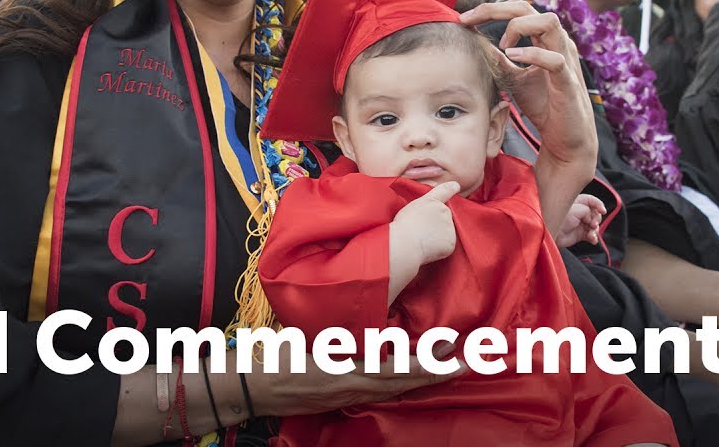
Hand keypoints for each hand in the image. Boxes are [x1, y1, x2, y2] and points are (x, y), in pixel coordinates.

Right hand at [251, 342, 464, 417]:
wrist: (252, 388)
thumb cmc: (275, 357)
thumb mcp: (308, 339)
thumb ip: (339, 334)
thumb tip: (366, 321)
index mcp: (348, 372)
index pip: (398, 371)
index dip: (427, 364)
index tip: (451, 352)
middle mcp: (354, 387)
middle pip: (404, 383)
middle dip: (435, 373)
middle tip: (466, 362)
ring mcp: (348, 395)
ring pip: (395, 389)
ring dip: (422, 379)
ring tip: (448, 367)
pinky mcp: (342, 398)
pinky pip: (380, 392)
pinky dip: (401, 384)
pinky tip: (412, 378)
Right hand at [392, 181, 458, 265]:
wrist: (405, 242)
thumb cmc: (403, 226)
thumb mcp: (411, 207)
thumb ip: (425, 204)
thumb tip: (435, 204)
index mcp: (432, 201)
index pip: (444, 191)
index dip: (451, 188)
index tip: (456, 186)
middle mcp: (444, 211)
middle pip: (444, 218)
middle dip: (437, 224)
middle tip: (421, 230)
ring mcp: (449, 227)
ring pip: (446, 232)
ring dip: (438, 237)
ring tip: (422, 240)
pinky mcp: (451, 242)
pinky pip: (446, 246)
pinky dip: (440, 249)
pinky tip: (428, 248)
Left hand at [459, 0, 593, 168]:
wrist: (565, 137)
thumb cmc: (544, 104)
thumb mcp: (515, 79)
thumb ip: (500, 61)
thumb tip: (477, 44)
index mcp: (545, 39)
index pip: (517, 10)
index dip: (490, 9)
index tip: (464, 20)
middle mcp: (557, 42)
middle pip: (528, 7)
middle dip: (495, 9)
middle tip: (470, 20)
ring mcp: (565, 59)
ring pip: (549, 21)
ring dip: (518, 27)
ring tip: (502, 47)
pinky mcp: (568, 82)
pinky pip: (555, 60)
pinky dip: (532, 54)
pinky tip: (511, 57)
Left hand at [555, 194, 605, 247]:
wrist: (551, 232)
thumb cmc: (561, 218)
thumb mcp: (578, 209)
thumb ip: (588, 210)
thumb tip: (592, 219)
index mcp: (578, 202)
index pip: (592, 201)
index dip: (599, 205)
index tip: (603, 211)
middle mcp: (580, 212)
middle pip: (596, 214)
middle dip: (597, 219)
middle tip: (593, 224)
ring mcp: (580, 224)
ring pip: (595, 226)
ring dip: (595, 230)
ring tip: (591, 234)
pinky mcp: (580, 234)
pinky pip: (591, 235)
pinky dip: (593, 238)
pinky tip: (592, 239)